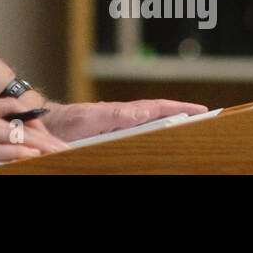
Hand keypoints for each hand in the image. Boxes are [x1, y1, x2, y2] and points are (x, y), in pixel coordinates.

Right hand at [0, 97, 71, 173]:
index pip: (7, 105)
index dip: (31, 115)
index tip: (49, 127)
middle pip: (17, 126)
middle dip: (43, 137)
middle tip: (63, 147)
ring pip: (12, 139)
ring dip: (38, 148)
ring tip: (57, 154)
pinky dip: (17, 156)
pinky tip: (32, 160)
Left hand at [39, 98, 207, 142]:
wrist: (44, 125)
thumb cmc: (66, 122)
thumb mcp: (91, 119)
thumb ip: (116, 115)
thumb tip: (142, 111)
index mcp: (122, 113)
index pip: (156, 108)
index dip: (179, 109)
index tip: (202, 111)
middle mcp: (123, 118)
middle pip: (159, 115)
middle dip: (183, 116)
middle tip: (207, 121)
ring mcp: (119, 126)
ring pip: (150, 125)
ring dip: (171, 127)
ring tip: (193, 133)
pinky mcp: (112, 135)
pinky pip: (139, 134)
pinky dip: (154, 135)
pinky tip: (163, 144)